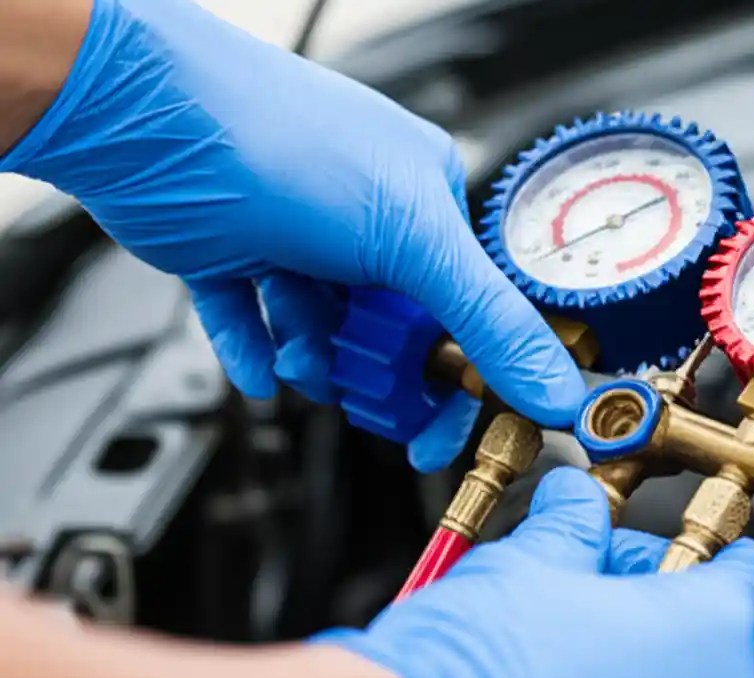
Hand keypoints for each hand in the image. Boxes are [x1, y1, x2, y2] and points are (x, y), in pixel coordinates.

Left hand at [0, 0, 585, 469]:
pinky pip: (253, 318)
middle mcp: (364, 213)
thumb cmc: (276, 138)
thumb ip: (489, 323)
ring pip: (322, 329)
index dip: (452, 374)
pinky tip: (257, 363)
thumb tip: (553, 385)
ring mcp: (297, 231)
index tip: (439, 429)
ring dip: (311, 358)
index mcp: (424, 197)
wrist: (140, 113)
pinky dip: (255, 348)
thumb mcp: (411, 243)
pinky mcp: (233, 248)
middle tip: (360, 395)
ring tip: (299, 356)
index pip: (464, 305)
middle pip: (389, 328)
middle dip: (368, 368)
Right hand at [315, 468, 753, 677]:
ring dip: (637, 661)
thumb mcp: (532, 560)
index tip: (680, 545)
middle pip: (715, 634)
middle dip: (654, 602)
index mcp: (716, 638)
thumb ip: (575, 524)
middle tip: (592, 587)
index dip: (713, 547)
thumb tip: (577, 507)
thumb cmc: (475, 668)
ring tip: (565, 644)